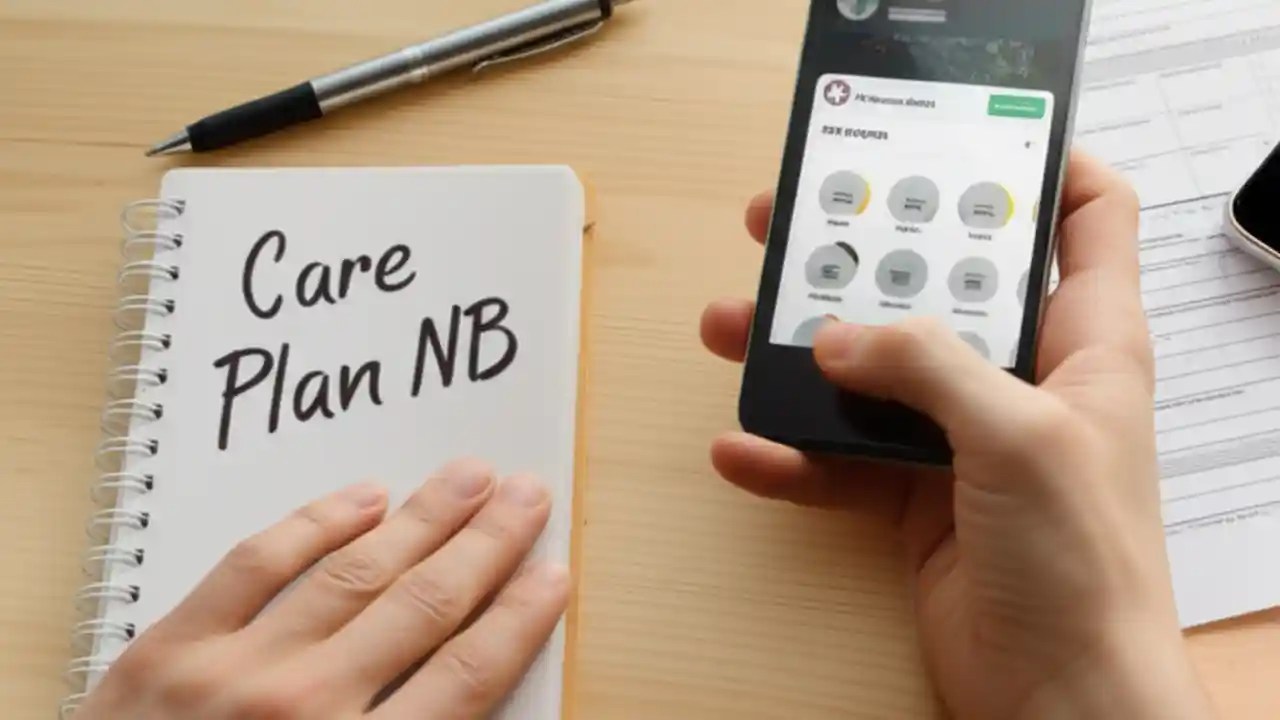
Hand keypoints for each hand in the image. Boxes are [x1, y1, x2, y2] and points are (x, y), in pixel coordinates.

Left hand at [76, 459, 568, 719]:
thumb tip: (465, 690)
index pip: (467, 677)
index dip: (519, 619)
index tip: (552, 574)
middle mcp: (306, 712)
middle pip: (425, 607)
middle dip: (487, 546)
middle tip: (526, 495)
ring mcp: (233, 675)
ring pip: (355, 573)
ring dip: (423, 520)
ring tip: (468, 479)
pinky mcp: (169, 650)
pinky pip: (256, 564)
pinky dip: (316, 524)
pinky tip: (364, 497)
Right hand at [701, 153, 1216, 719]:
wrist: (1060, 697)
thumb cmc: (1087, 569)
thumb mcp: (1019, 437)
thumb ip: (926, 366)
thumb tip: (841, 335)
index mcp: (1082, 343)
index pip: (1084, 220)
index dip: (1034, 170)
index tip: (955, 146)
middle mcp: (1021, 380)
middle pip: (942, 287)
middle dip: (867, 254)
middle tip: (795, 226)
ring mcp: (964, 439)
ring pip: (874, 370)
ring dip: (802, 350)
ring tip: (733, 325)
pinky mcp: (917, 496)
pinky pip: (841, 456)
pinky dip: (790, 453)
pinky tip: (747, 448)